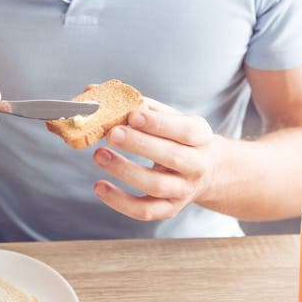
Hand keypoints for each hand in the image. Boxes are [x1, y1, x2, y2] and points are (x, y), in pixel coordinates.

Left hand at [92, 98, 215, 220]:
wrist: (207, 171)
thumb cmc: (178, 138)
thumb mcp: (169, 117)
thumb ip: (137, 104)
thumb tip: (94, 91)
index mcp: (200, 137)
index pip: (185, 131)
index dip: (159, 124)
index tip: (134, 115)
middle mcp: (197, 166)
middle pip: (171, 157)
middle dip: (139, 144)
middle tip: (112, 133)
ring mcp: (184, 190)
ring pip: (155, 185)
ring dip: (125, 170)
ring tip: (99, 154)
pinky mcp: (169, 210)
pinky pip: (144, 210)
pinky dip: (120, 201)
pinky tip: (99, 186)